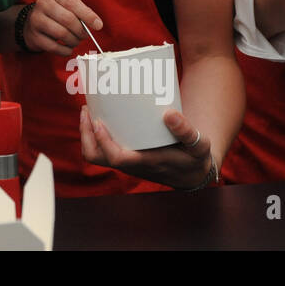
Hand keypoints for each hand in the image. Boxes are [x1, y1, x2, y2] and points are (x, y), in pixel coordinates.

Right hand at [21, 0, 102, 54]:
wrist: (32, 22)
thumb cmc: (56, 13)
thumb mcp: (67, 5)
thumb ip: (82, 11)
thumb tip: (97, 24)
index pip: (72, 3)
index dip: (87, 15)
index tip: (98, 25)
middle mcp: (42, 4)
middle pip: (67, 19)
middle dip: (80, 31)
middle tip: (84, 35)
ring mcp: (36, 20)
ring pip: (61, 34)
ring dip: (74, 41)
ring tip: (76, 41)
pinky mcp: (34, 36)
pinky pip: (54, 47)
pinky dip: (65, 50)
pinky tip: (68, 48)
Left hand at [80, 107, 214, 189]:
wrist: (192, 175)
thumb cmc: (194, 158)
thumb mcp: (198, 146)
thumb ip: (186, 131)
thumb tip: (169, 114)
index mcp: (147, 163)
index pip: (117, 158)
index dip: (103, 141)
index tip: (98, 121)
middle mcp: (131, 165)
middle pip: (97, 157)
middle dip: (86, 135)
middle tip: (87, 110)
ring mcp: (126, 163)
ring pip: (96, 155)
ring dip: (87, 135)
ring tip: (88, 111)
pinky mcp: (126, 158)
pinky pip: (102, 150)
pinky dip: (95, 136)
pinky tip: (100, 117)